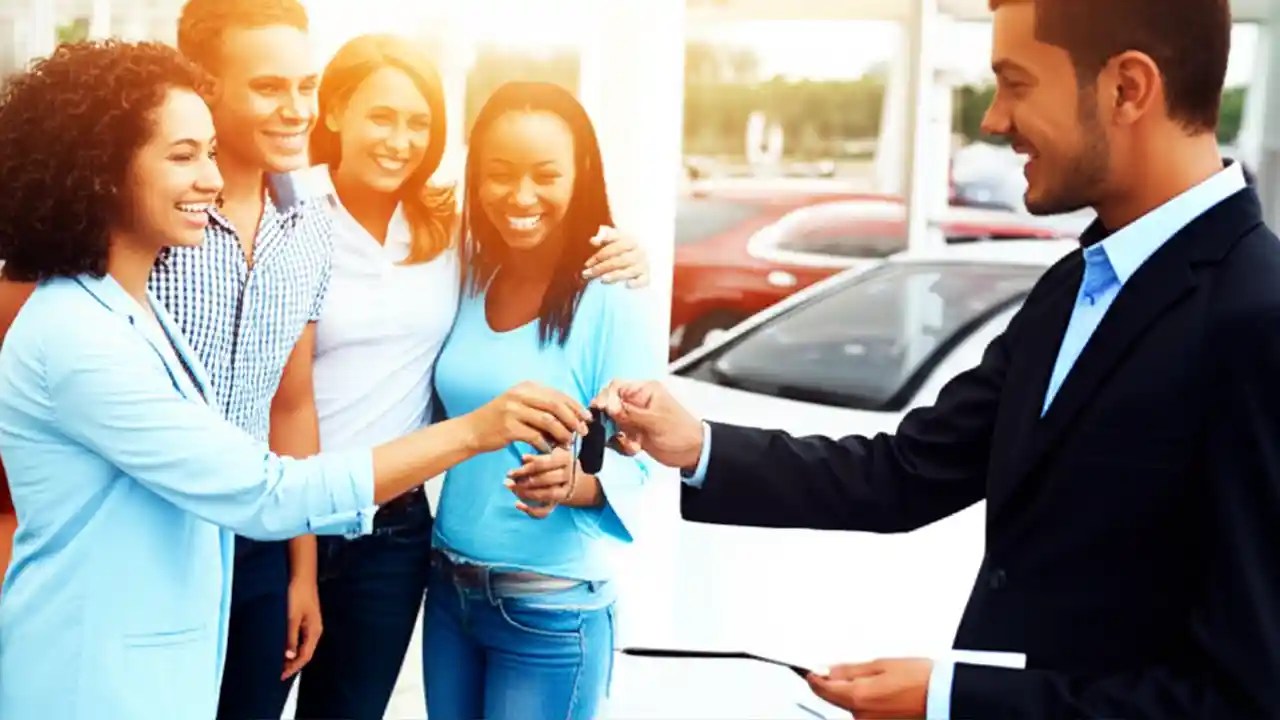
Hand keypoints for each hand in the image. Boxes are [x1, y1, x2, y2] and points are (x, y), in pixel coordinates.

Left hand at [282, 577, 322, 679]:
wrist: (301, 576)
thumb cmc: (297, 594)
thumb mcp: (291, 618)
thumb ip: (290, 638)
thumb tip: (289, 658)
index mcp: (314, 631)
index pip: (305, 656)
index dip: (293, 668)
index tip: (280, 676)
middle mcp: (315, 630)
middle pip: (305, 653)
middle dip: (292, 664)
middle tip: (276, 672)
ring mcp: (311, 625)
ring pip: (302, 647)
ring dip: (291, 656)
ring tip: (278, 663)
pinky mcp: (305, 620)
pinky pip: (300, 639)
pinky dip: (291, 646)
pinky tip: (282, 647)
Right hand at [467, 381, 590, 454]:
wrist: (471, 430)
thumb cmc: (499, 420)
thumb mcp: (520, 405)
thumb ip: (542, 407)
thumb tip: (572, 417)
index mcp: (526, 387)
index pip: (558, 394)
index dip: (576, 406)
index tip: (587, 418)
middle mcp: (520, 395)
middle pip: (556, 405)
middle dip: (573, 419)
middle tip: (582, 432)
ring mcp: (513, 410)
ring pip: (549, 421)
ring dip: (562, 434)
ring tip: (568, 443)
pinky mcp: (508, 427)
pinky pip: (535, 436)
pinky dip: (546, 444)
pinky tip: (549, 449)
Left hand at [506, 447, 602, 517]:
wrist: (577, 482)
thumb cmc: (558, 464)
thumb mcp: (552, 455)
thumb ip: (538, 456)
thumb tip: (523, 458)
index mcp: (566, 459)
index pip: (545, 463)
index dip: (527, 467)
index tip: (511, 471)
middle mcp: (568, 476)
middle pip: (546, 479)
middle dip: (525, 481)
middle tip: (509, 481)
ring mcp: (564, 491)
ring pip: (547, 494)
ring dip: (527, 493)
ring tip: (512, 489)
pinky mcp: (558, 504)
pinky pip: (546, 511)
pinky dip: (531, 511)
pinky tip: (518, 505)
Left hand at [582, 225, 648, 287]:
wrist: (640, 259)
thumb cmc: (621, 251)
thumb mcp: (614, 240)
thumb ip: (604, 236)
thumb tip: (593, 240)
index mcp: (629, 240)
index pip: (615, 246)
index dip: (601, 254)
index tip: (587, 264)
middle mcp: (638, 251)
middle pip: (620, 259)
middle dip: (603, 267)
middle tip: (589, 274)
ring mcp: (644, 264)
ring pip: (630, 270)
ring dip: (616, 275)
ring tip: (602, 279)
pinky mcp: (647, 277)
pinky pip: (643, 280)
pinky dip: (636, 283)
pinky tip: (627, 285)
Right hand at [592, 380, 702, 468]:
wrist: (692, 453)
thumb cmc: (681, 432)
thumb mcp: (655, 420)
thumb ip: (630, 413)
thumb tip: (608, 406)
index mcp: (644, 391)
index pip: (615, 387)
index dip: (606, 398)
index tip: (603, 411)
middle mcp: (636, 402)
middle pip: (609, 405)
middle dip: (611, 421)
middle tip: (619, 432)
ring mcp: (634, 418)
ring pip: (611, 424)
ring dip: (618, 436)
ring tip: (633, 443)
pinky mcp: (633, 433)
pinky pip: (617, 438)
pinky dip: (623, 445)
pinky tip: (636, 448)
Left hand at [804, 658, 931, 718]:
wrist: (948, 696)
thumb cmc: (922, 679)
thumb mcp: (880, 665)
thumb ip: (848, 671)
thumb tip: (825, 671)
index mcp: (858, 698)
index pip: (822, 690)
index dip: (815, 678)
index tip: (813, 671)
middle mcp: (862, 718)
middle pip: (839, 700)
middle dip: (844, 686)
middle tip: (866, 673)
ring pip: (854, 708)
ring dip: (860, 696)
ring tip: (885, 683)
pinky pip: (868, 716)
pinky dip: (872, 704)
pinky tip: (887, 695)